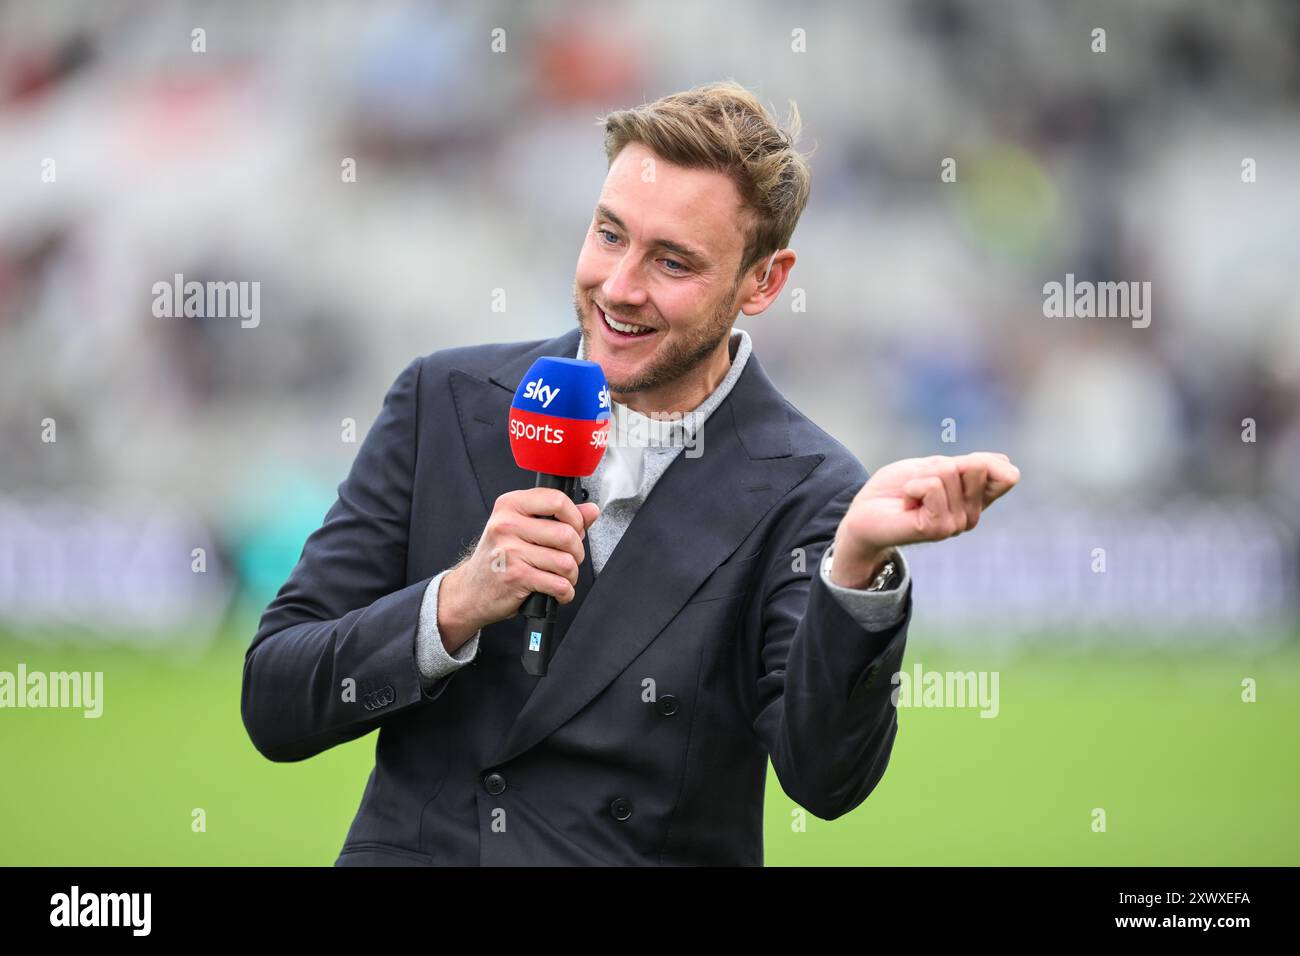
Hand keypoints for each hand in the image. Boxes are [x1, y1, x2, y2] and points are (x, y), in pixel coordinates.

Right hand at [438, 488, 600, 645]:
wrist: (471, 590)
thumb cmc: (500, 557)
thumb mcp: (522, 528)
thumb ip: (559, 517)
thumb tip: (591, 510)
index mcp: (510, 505)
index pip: (556, 500)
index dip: (575, 517)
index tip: (575, 528)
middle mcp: (506, 524)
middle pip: (566, 533)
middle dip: (577, 552)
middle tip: (569, 558)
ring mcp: (510, 551)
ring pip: (566, 562)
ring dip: (571, 575)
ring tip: (562, 576)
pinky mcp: (516, 577)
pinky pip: (559, 584)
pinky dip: (565, 592)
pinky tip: (557, 591)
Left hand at [829, 452, 1020, 586]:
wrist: (863, 513)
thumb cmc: (897, 489)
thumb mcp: (937, 466)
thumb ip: (972, 465)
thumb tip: (1009, 466)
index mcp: (976, 500)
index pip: (1006, 474)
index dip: (980, 461)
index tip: (946, 470)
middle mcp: (971, 516)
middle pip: (976, 466)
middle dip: (942, 465)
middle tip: (922, 484)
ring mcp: (957, 524)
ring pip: (949, 473)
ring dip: (921, 476)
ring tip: (911, 495)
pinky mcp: (938, 528)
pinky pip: (932, 486)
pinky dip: (913, 485)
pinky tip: (906, 503)